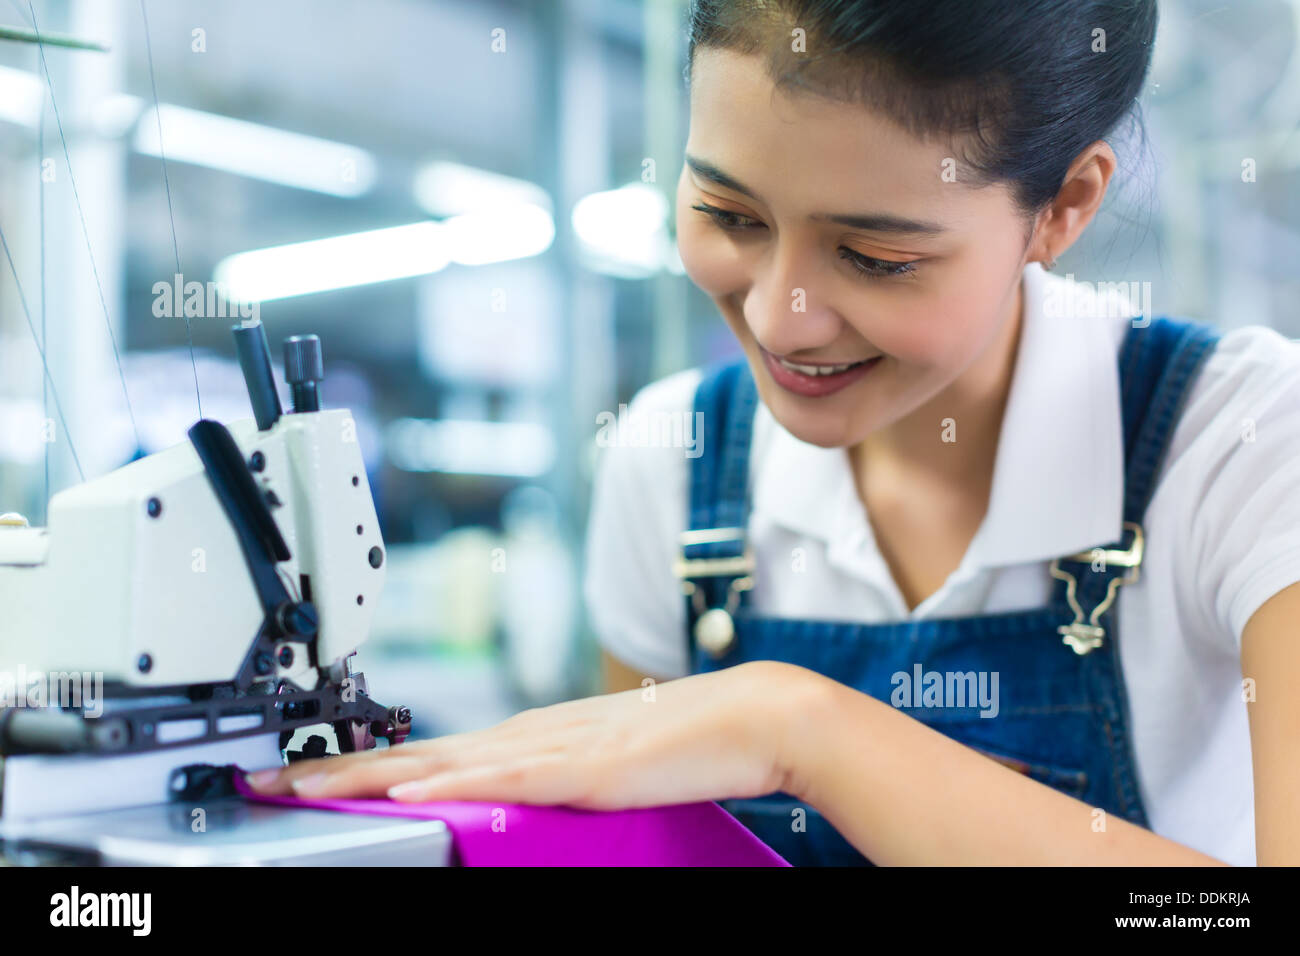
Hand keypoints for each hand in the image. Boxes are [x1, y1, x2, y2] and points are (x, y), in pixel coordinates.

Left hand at [246, 660, 823, 808]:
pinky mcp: (586, 767)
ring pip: (444, 762)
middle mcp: (531, 733)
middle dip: (340, 768)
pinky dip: (452, 784)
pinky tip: (408, 792)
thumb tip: (521, 798)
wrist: (752, 716)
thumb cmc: (689, 741)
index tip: (311, 777)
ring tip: (306, 787)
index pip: (433, 753)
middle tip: (271, 779)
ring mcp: (556, 746)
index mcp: (533, 735)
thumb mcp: (608, 768)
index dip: (367, 765)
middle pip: (418, 753)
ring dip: (370, 775)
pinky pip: (506, 779)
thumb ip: (560, 780)